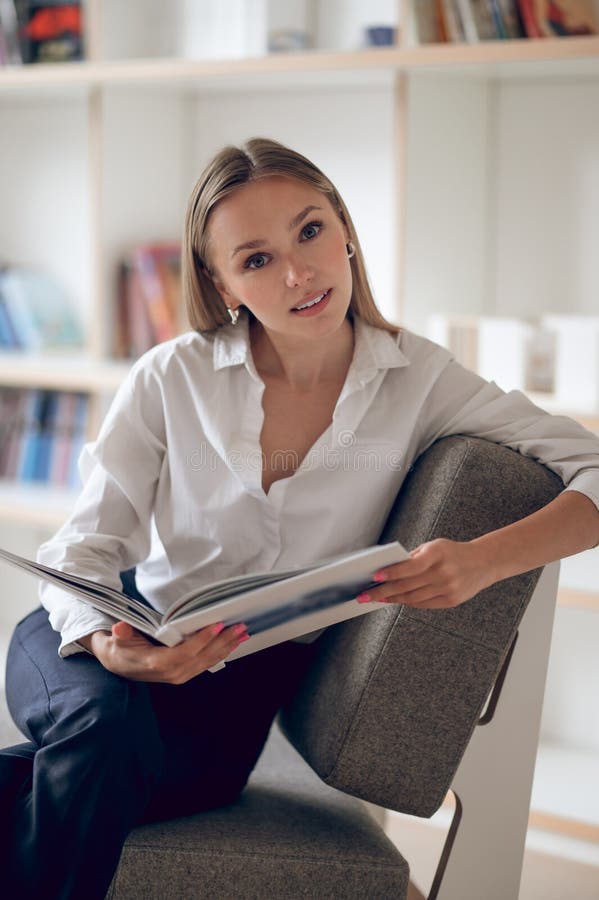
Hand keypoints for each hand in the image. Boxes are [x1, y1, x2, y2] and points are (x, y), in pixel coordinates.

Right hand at [78, 620, 248, 683]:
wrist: (118, 664)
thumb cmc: (119, 648)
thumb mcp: (115, 640)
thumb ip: (120, 634)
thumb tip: (119, 628)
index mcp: (157, 663)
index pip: (185, 652)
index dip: (202, 640)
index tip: (217, 625)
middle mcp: (172, 673)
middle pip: (202, 657)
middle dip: (223, 642)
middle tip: (239, 627)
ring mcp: (180, 675)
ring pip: (208, 661)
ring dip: (226, 647)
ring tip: (242, 634)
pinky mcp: (185, 673)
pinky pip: (206, 663)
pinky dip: (221, 653)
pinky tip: (232, 644)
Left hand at [358, 539, 494, 609]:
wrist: (484, 563)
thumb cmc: (453, 552)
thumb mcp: (434, 546)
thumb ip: (413, 557)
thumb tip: (388, 569)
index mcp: (437, 554)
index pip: (409, 567)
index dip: (391, 573)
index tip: (374, 577)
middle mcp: (443, 573)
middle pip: (407, 586)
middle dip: (383, 592)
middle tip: (365, 595)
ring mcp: (448, 588)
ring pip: (413, 598)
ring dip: (392, 599)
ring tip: (378, 598)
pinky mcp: (451, 601)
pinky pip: (423, 604)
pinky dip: (408, 602)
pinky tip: (396, 599)